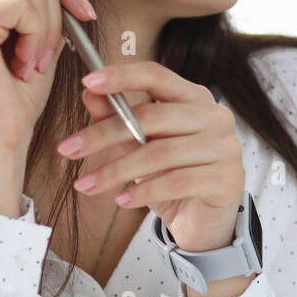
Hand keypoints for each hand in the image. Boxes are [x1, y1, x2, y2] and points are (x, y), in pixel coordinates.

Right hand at [0, 0, 103, 155]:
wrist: (2, 138)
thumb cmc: (22, 98)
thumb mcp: (54, 39)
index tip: (84, 20)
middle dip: (60, 16)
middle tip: (44, 57)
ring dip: (49, 34)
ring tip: (29, 66)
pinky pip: (26, 7)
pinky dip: (37, 39)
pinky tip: (21, 67)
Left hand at [58, 61, 245, 252]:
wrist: (204, 221)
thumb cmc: (172, 176)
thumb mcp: (140, 146)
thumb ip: (119, 119)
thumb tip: (90, 95)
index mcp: (195, 98)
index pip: (157, 76)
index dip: (122, 77)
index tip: (87, 83)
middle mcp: (215, 117)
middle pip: (153, 116)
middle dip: (104, 134)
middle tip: (68, 149)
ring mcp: (226, 147)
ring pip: (161, 153)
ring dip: (117, 170)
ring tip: (87, 185)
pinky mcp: (228, 179)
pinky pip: (178, 182)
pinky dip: (144, 191)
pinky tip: (122, 200)